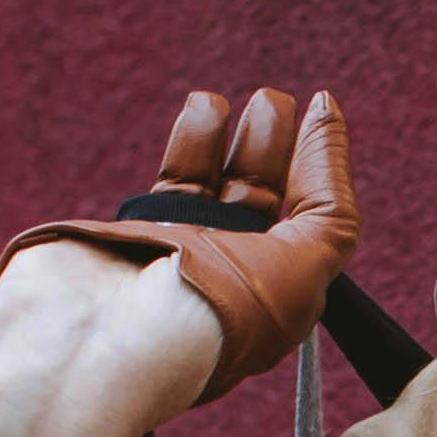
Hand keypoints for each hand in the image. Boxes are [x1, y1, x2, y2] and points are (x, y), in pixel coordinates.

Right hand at [8, 85, 366, 404]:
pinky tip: (202, 108)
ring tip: (227, 99)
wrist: (106, 336)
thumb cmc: (211, 314)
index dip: (324, 161)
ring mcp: (189, 252)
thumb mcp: (302, 270)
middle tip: (272, 99)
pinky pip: (180, 180)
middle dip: (274, 142)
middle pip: (268, 195)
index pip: (318, 218)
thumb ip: (329, 210)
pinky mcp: (144, 232)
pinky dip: (193, 140)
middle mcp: (239, 275)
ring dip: (232, 135)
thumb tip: (328, 126)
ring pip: (220, 182)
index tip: (321, 104)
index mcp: (282, 295)